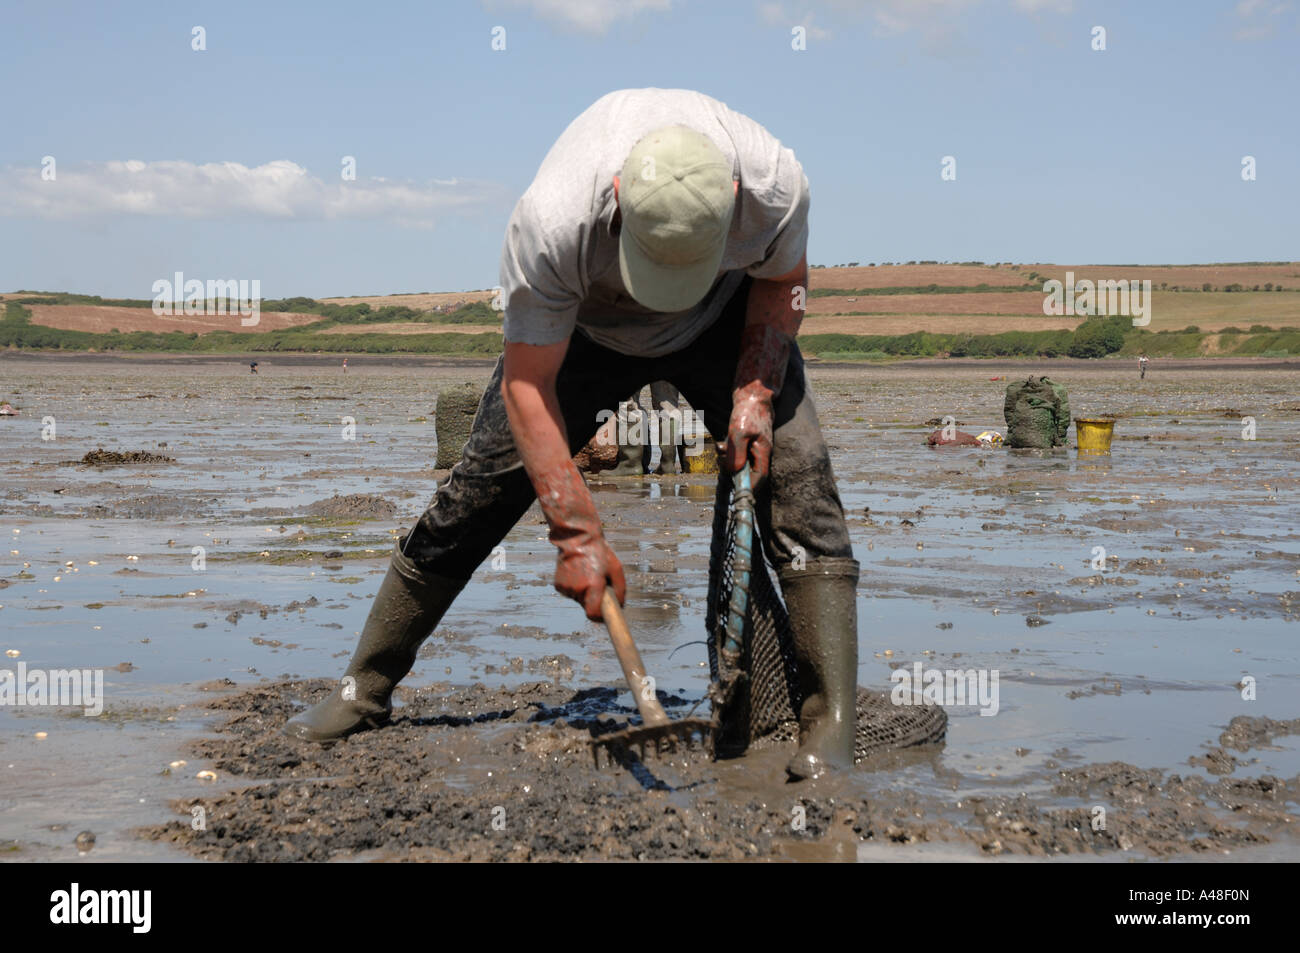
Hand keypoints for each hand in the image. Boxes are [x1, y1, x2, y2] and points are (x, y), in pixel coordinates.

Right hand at [553, 532, 625, 620]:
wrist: (577, 537)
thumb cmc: (600, 553)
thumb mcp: (617, 569)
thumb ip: (620, 590)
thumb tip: (620, 606)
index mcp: (593, 585)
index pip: (593, 614)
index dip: (600, 617)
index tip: (604, 616)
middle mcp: (578, 589)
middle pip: (587, 606)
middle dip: (593, 599)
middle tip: (597, 582)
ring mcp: (566, 587)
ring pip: (578, 599)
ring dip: (584, 592)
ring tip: (586, 573)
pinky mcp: (558, 585)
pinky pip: (570, 593)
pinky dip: (575, 587)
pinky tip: (577, 573)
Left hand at [728, 323, 790, 477]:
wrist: (751, 393)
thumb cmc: (747, 411)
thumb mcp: (738, 432)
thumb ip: (736, 453)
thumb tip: (734, 471)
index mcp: (763, 451)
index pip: (760, 477)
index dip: (750, 487)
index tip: (737, 491)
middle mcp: (761, 451)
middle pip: (748, 471)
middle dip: (733, 470)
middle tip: (720, 459)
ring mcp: (755, 446)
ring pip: (741, 462)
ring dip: (728, 459)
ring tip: (720, 448)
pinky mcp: (748, 441)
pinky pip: (737, 453)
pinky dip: (728, 451)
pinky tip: (721, 443)